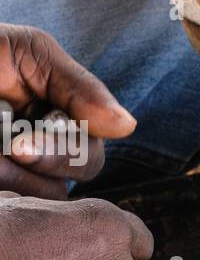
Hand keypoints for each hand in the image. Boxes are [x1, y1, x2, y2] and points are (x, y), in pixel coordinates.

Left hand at [0, 25, 135, 197]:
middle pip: (70, 186)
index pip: (89, 157)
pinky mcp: (4, 191)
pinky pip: (15, 207)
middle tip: (4, 147)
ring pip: (41, 201)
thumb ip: (80, 87)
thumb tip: (128, 126)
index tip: (22, 143)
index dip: (63, 153)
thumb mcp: (31, 53)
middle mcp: (43, 157)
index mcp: (61, 124)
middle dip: (38, 165)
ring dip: (8, 180)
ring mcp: (18, 176)